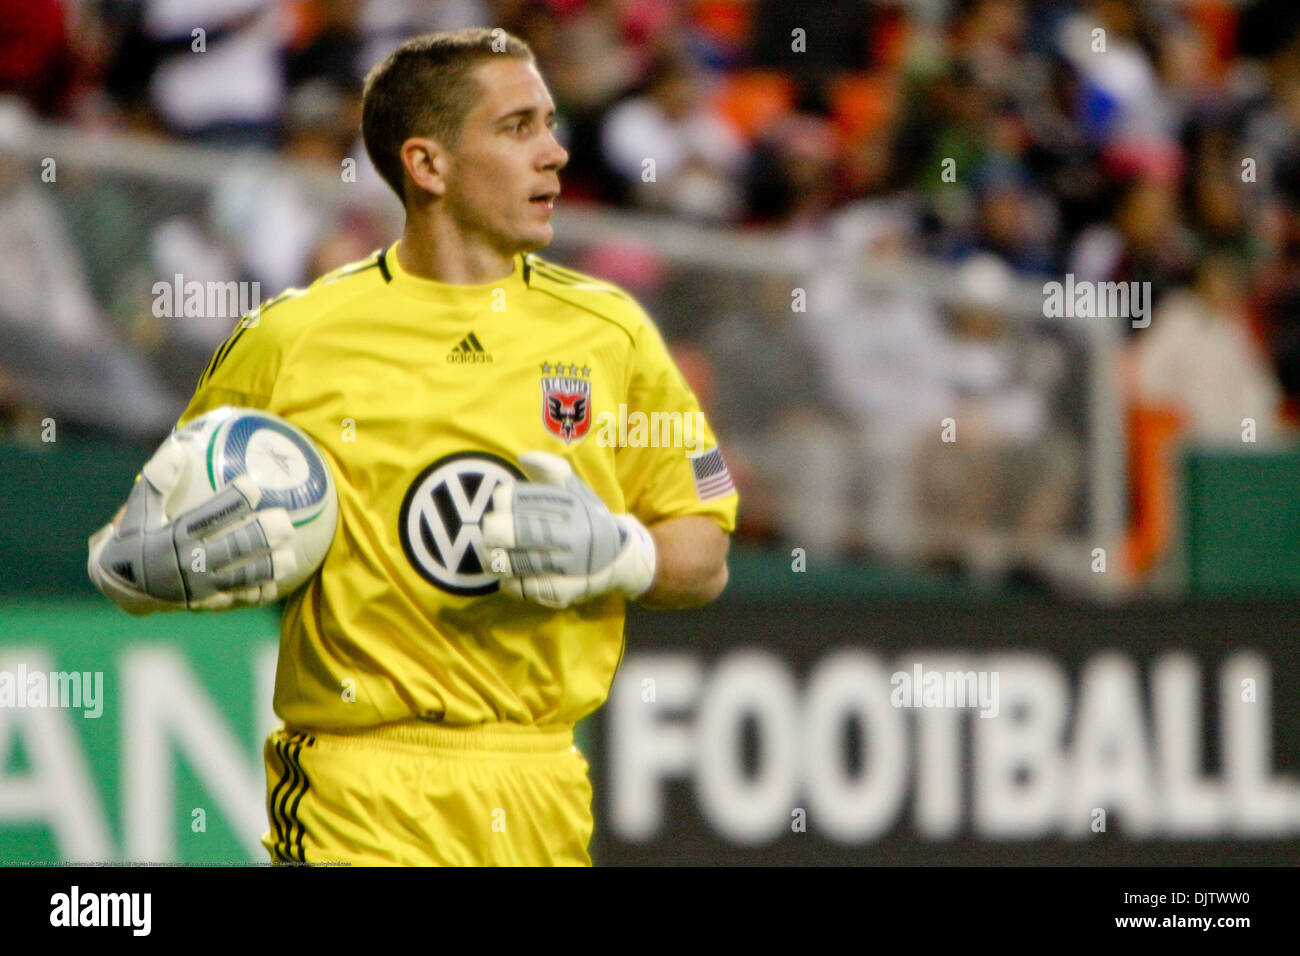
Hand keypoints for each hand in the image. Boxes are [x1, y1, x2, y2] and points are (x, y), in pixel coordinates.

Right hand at [87, 439, 296, 613]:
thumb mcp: (137, 511)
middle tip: (286, 523)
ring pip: (240, 576)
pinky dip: (256, 593)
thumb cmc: (133, 540)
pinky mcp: (204, 603)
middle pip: (232, 548)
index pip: (207, 517)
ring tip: (291, 557)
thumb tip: (177, 446)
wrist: (119, 588)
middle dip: (260, 536)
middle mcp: (188, 563)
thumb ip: (157, 481)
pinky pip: (235, 598)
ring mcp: (198, 587)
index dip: (231, 502)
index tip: (253, 486)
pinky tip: (276, 585)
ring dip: (267, 567)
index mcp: (172, 537)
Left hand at [481, 451, 655, 608]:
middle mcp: (574, 535)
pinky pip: (524, 588)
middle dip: (494, 532)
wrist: (620, 559)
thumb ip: (551, 470)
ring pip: (516, 563)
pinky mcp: (564, 592)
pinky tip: (509, 576)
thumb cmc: (588, 520)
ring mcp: (569, 567)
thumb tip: (525, 459)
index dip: (504, 501)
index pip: (521, 500)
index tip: (501, 503)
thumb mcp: (577, 491)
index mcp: (573, 507)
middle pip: (515, 532)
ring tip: (493, 556)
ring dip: (497, 559)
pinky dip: (510, 582)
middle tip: (490, 533)